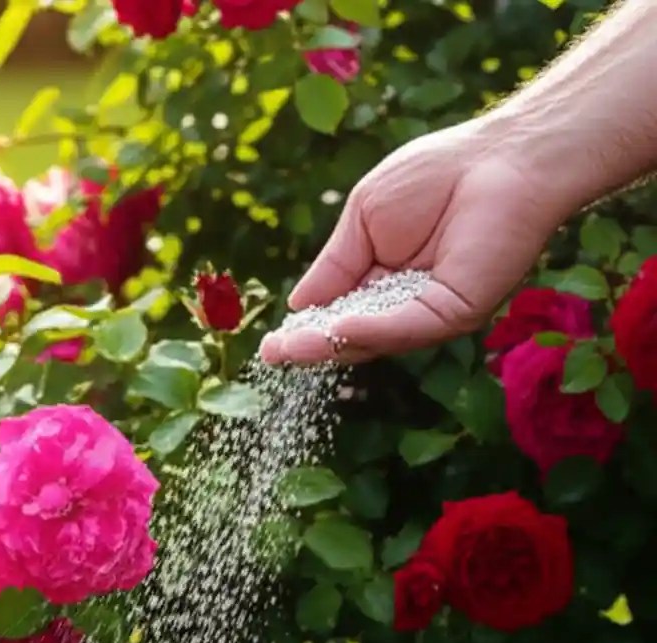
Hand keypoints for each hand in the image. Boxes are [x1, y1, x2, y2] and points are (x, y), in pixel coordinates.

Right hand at [259, 119, 569, 364]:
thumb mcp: (363, 219)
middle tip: (272, 355)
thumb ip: (334, 265)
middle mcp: (406, 302)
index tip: (270, 344)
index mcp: (382, 278)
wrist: (500, 159)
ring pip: (375, 337)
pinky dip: (371, 330)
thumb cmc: (434, 175)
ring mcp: (431, 311)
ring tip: (289, 349)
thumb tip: (298, 306)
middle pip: (351, 334)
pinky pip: (407, 326)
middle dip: (311, 347)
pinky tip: (338, 328)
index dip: (305, 328)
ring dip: (330, 344)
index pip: (337, 311)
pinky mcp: (456, 311)